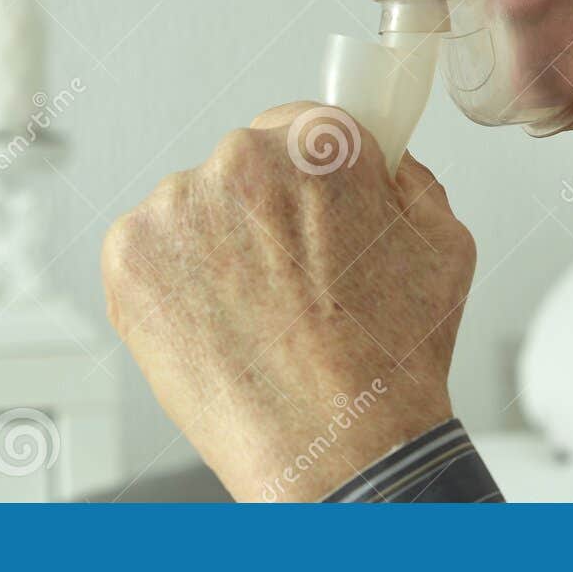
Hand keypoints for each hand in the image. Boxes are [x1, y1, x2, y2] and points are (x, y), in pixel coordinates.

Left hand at [100, 101, 474, 500]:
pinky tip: (216, 322)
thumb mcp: (444, 244)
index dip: (313, 174)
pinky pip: (152, 248)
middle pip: (247, 163)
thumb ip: (410, 180)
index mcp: (320, 142)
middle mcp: (241, 159)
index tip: (311, 204)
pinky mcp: (128, 258)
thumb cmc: (389, 360)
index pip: (303, 123)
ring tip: (257, 313)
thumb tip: (382, 163)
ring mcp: (175, 207)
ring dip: (217, 243)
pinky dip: (174, 280)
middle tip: (295, 279)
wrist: (334, 448)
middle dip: (266, 210)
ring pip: (197, 206)